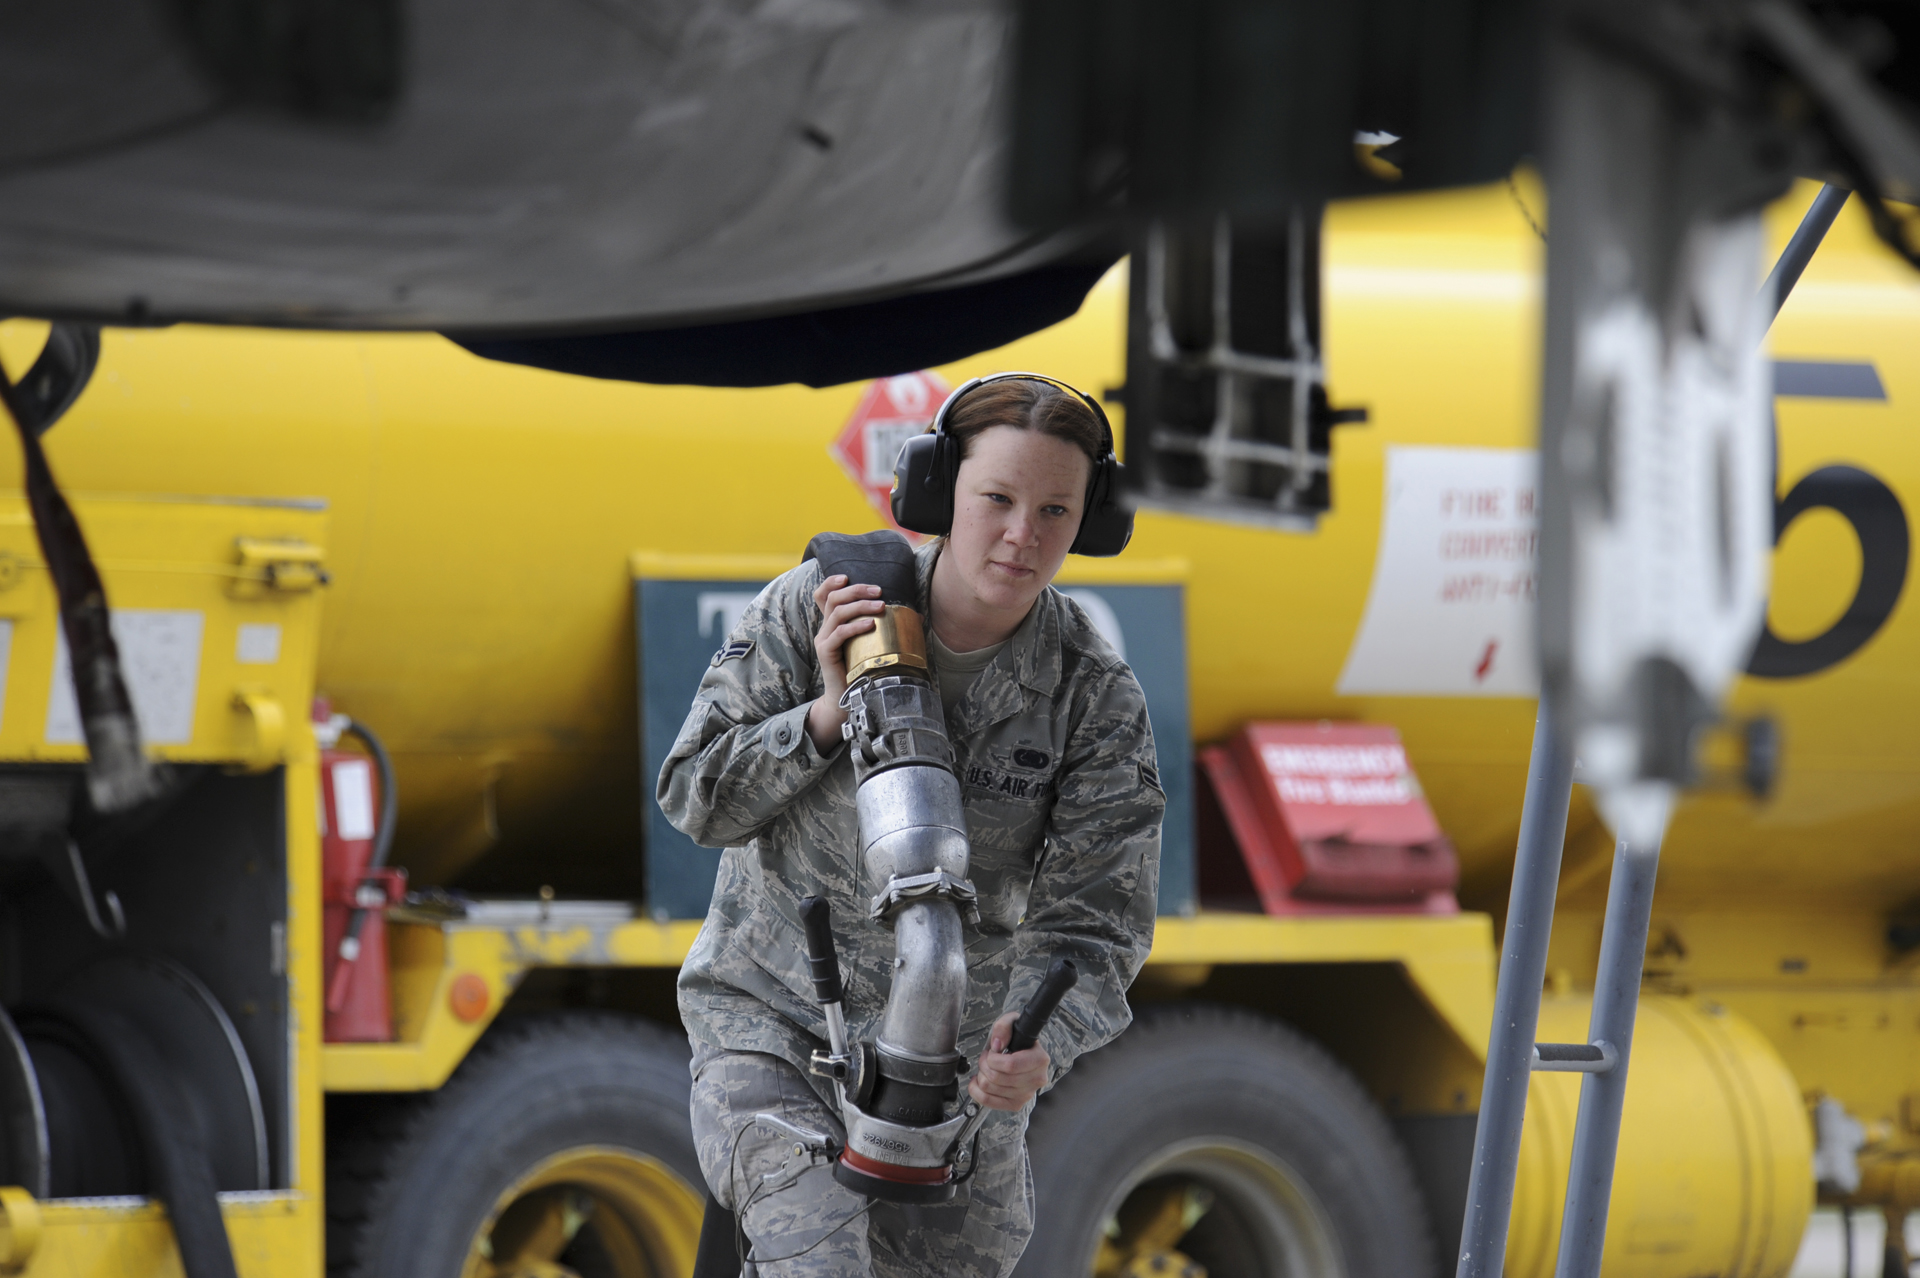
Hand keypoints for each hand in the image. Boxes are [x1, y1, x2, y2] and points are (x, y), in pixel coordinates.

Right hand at [804, 574, 883, 752]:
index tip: (847, 576)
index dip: (831, 582)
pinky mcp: (826, 652)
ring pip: (837, 612)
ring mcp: (823, 640)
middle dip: (856, 590)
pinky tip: (871, 624)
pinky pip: (839, 633)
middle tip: (878, 590)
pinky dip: (855, 626)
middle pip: (833, 598)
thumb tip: (912, 615)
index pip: (823, 595)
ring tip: (881, 606)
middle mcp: (824, 628)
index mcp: (831, 624)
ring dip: (861, 605)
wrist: (846, 698)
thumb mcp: (869, 644)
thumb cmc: (860, 669)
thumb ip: (881, 627)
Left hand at [968, 1012, 1049, 1112]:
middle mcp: (1036, 1079)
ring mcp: (1026, 1094)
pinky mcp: (1016, 1104)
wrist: (1025, 1054)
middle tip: (987, 1058)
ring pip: (990, 1089)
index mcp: (1040, 1059)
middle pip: (997, 1078)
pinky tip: (979, 1081)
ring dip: (981, 1075)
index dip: (994, 1059)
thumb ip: (1004, 1027)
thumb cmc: (1019, 1040)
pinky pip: (988, 1101)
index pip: (1011, 1065)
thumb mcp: (1013, 1023)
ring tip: (987, 1068)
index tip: (993, 1052)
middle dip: (984, 1064)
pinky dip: (976, 1091)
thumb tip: (997, 1044)